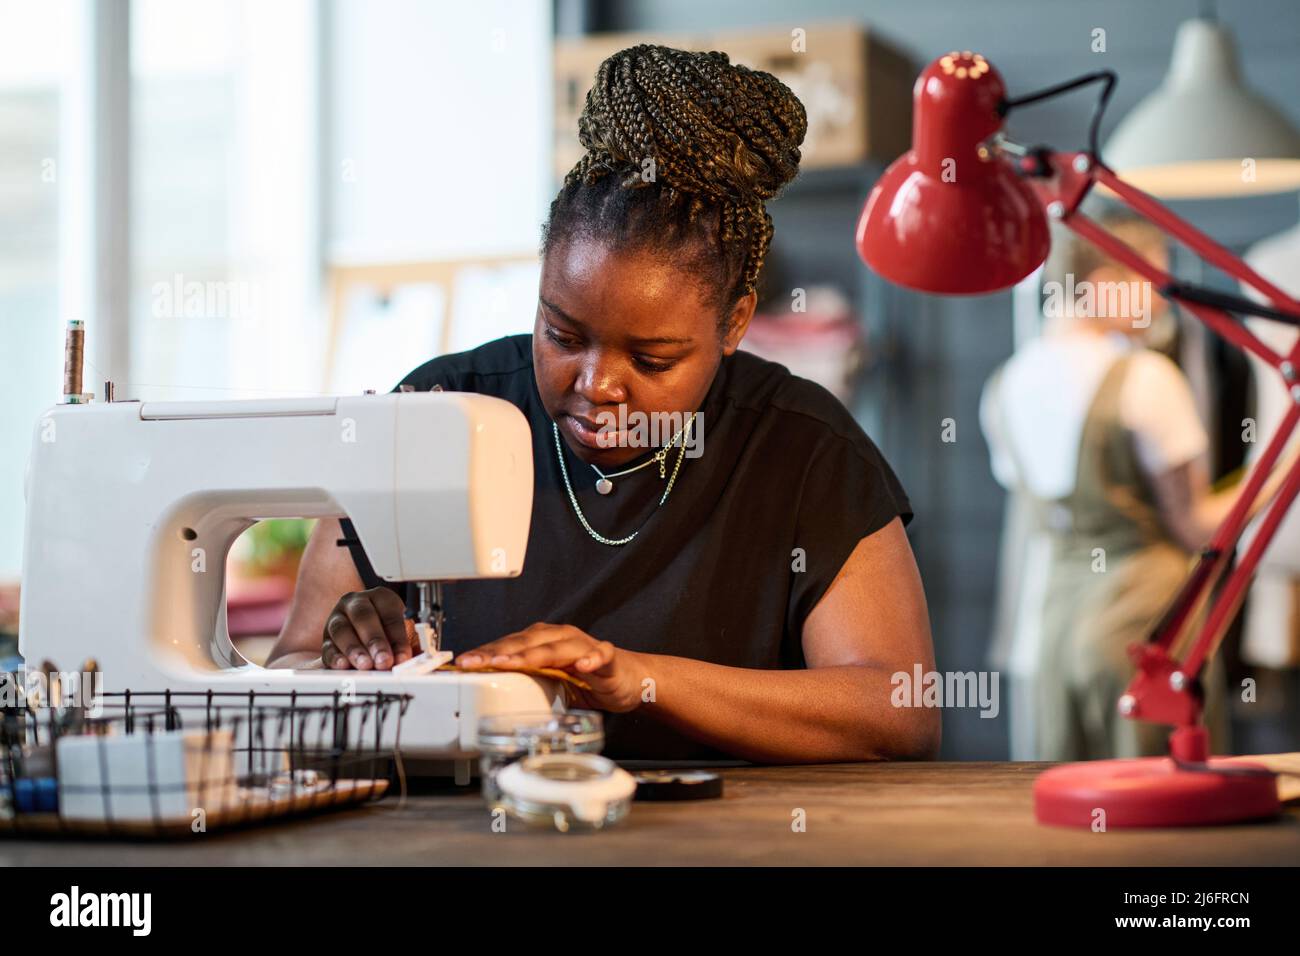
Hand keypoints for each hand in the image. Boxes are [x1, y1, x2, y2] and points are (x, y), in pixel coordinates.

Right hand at [321, 587, 413, 669]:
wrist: (363, 635)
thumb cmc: (388, 632)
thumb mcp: (402, 633)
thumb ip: (410, 645)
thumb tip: (414, 658)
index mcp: (381, 597)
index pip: (390, 615)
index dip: (398, 638)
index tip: (402, 658)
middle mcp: (356, 603)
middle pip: (363, 617)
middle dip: (374, 641)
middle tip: (383, 661)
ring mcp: (337, 618)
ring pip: (341, 630)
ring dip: (354, 649)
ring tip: (365, 665)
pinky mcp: (326, 638)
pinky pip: (327, 646)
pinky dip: (335, 657)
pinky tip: (343, 665)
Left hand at [454, 623, 645, 712]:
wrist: (628, 679)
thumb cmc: (587, 678)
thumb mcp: (550, 683)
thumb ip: (527, 684)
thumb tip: (495, 698)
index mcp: (543, 641)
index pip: (509, 644)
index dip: (486, 652)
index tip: (463, 663)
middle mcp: (560, 637)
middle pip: (526, 643)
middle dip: (499, 653)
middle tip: (477, 663)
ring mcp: (584, 645)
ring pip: (556, 647)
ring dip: (533, 655)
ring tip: (513, 664)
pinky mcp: (607, 656)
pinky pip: (600, 655)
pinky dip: (591, 659)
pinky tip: (581, 666)